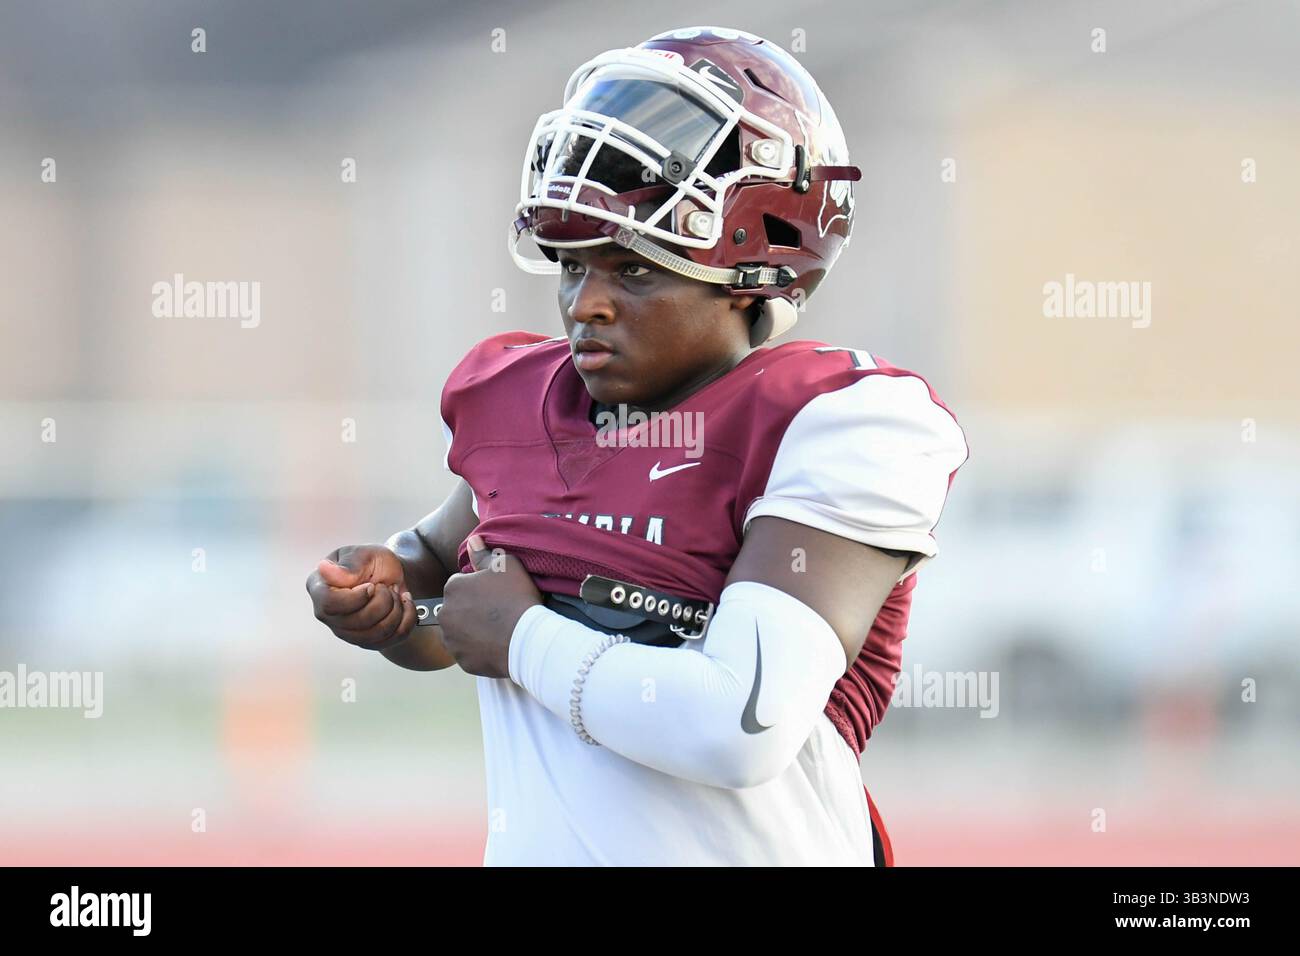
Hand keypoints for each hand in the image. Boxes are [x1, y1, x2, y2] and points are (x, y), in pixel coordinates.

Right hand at [306, 544, 416, 649]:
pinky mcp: (364, 641)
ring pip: (375, 634)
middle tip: (386, 586)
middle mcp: (327, 614)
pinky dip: (406, 620)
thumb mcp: (365, 554)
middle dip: (383, 601)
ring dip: (396, 611)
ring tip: (394, 595)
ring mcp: (344, 631)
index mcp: (320, 587)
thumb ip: (348, 565)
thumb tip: (324, 569)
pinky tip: (404, 605)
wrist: (391, 574)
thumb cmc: (373, 562)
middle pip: (357, 622)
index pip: (329, 604)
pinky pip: (390, 640)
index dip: (356, 598)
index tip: (372, 586)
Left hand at [437, 535, 542, 677]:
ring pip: (459, 631)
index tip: (495, 594)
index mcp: (453, 588)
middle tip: (496, 612)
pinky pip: (467, 652)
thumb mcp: (506, 566)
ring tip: (497, 630)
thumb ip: (484, 554)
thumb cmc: (516, 598)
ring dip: (471, 630)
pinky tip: (495, 644)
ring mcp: (452, 640)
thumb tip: (472, 541)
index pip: (460, 584)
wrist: (526, 639)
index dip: (478, 588)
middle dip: (471, 609)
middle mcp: (445, 614)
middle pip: (457, 608)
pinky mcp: (462, 660)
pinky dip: (477, 649)